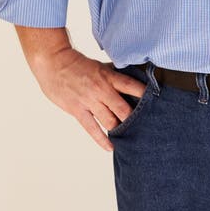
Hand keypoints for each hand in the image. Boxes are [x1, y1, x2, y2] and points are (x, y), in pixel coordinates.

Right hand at [30, 46, 146, 150]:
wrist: (54, 63)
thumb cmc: (77, 63)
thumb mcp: (100, 65)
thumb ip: (113, 75)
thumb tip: (130, 79)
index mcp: (108, 76)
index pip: (131, 86)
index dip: (144, 95)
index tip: (155, 102)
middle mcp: (101, 90)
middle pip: (123, 108)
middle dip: (134, 118)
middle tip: (144, 126)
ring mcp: (89, 101)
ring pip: (109, 120)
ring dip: (120, 128)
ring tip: (130, 136)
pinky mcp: (78, 110)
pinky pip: (92, 128)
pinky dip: (102, 139)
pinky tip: (110, 147)